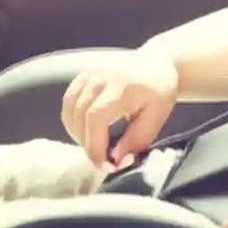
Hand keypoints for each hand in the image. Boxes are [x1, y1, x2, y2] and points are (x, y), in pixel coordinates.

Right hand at [60, 47, 179, 165]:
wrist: (156, 63)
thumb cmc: (159, 91)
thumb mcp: (157, 117)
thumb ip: (136, 139)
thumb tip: (116, 159)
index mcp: (122, 86)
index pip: (96, 117)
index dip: (95, 145)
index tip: (104, 164)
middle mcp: (101, 77)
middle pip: (80, 116)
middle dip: (87, 143)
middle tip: (102, 158)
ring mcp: (89, 74)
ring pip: (70, 110)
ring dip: (77, 133)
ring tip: (95, 144)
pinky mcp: (82, 75)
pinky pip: (68, 102)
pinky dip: (73, 120)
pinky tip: (87, 130)